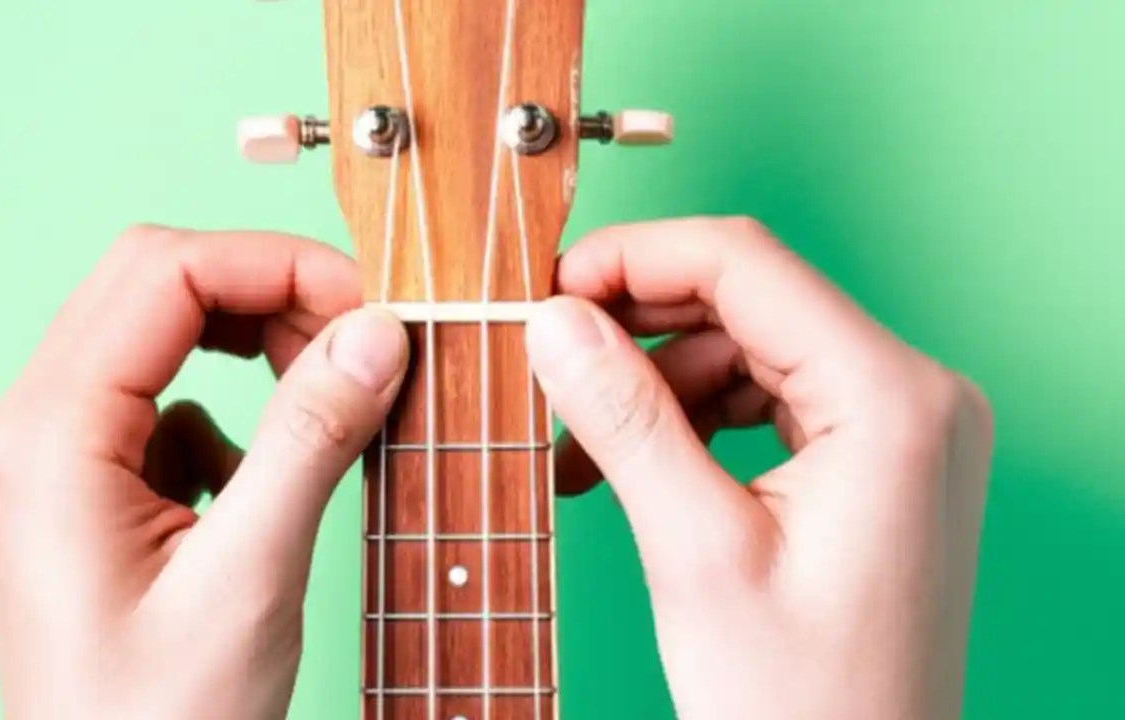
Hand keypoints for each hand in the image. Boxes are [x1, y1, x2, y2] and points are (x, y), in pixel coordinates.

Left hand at [0, 226, 408, 719]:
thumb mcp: (248, 581)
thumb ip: (309, 441)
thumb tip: (375, 332)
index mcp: (48, 439)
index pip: (163, 273)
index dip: (277, 265)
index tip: (371, 306)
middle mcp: (31, 433)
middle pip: (153, 285)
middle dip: (266, 293)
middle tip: (359, 343)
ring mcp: (49, 462)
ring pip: (156, 334)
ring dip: (250, 341)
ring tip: (328, 393)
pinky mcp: (82, 492)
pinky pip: (158, 401)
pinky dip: (228, 407)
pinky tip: (263, 477)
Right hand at [527, 218, 992, 719]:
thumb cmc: (805, 703)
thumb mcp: (698, 553)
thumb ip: (625, 420)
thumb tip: (555, 320)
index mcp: (891, 400)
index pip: (745, 264)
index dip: (633, 258)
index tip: (550, 287)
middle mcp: (915, 396)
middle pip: (749, 302)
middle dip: (639, 327)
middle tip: (551, 361)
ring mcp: (903, 429)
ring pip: (752, 350)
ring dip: (658, 383)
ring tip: (581, 444)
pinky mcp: (879, 463)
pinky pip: (772, 401)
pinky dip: (696, 420)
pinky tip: (633, 463)